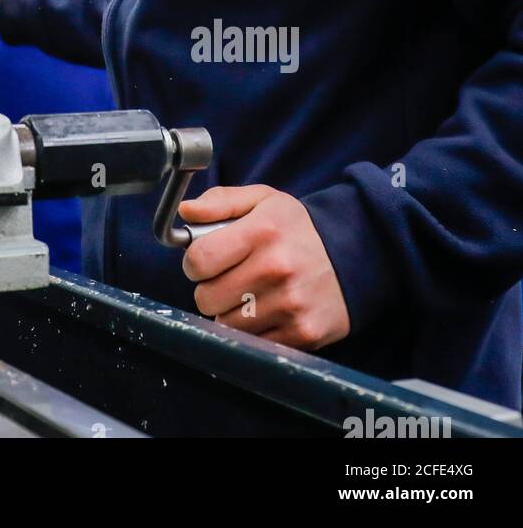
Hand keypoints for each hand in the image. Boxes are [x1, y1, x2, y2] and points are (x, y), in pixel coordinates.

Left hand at [179, 185, 350, 350]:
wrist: (357, 255)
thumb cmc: (298, 228)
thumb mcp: (263, 200)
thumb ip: (220, 201)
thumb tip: (185, 211)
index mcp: (262, 231)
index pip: (199, 260)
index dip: (194, 263)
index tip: (204, 261)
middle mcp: (276, 269)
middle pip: (206, 298)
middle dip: (209, 289)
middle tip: (228, 278)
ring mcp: (290, 305)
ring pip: (225, 324)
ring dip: (229, 312)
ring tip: (249, 294)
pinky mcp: (302, 334)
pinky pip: (252, 343)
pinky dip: (252, 331)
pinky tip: (267, 311)